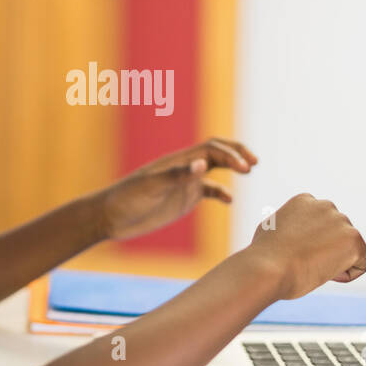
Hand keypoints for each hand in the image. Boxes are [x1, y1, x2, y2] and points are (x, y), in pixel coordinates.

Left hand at [96, 138, 258, 241]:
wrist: (111, 217)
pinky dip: (222, 192)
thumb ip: (177, 176)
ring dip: (233, 167)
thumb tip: (205, 164)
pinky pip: (209, 191)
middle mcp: (185, 168)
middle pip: (217, 153)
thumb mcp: (151, 187)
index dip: (230, 154)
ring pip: (216, 169)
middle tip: (254, 163)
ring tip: (249, 171)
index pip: (211, 149)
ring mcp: (185, 183)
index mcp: (178, 161)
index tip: (245, 168)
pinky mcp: (184, 199)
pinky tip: (229, 200)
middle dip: (237, 153)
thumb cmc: (126, 198)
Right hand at [248, 193, 365, 299]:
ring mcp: (341, 220)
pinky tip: (326, 274)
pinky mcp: (354, 239)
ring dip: (336, 262)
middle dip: (327, 252)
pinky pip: (362, 263)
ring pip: (350, 249)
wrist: (268, 268)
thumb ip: (287, 226)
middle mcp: (326, 205)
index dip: (310, 245)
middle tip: (304, 264)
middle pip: (337, 236)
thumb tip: (287, 231)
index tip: (295, 255)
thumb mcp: (270, 231)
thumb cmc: (263, 257)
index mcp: (304, 201)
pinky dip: (347, 274)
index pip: (321, 225)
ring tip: (313, 268)